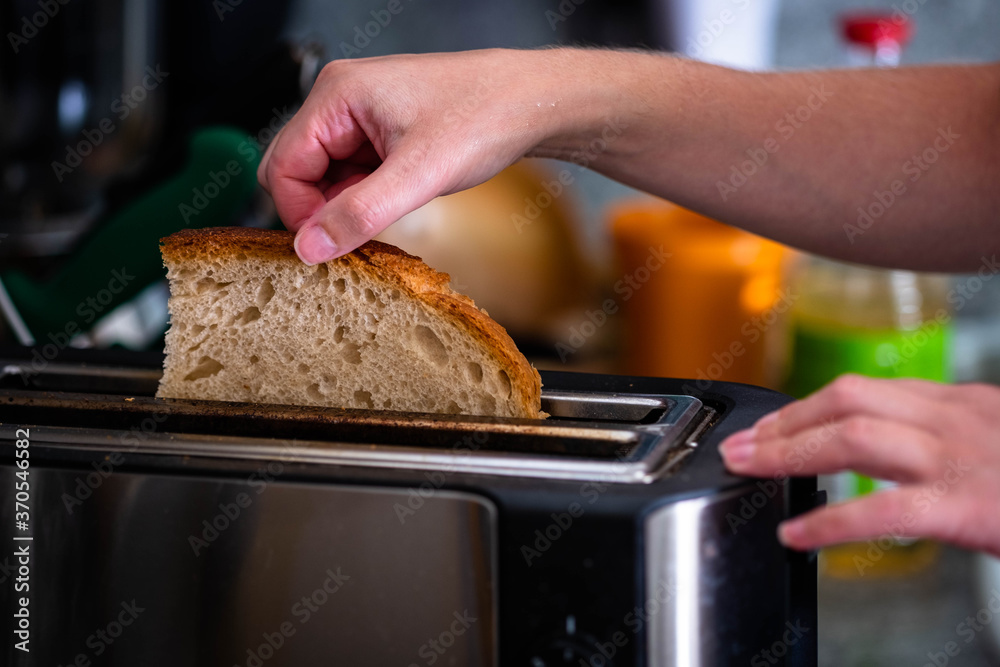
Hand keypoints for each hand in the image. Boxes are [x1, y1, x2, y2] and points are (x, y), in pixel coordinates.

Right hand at [257, 48, 593, 263]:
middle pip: (296, 171)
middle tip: (364, 231)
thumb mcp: (418, 176)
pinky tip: (399, 200)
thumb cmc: (483, 117)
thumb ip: (359, 213)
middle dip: (322, 209)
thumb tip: (310, 247)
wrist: (529, 103)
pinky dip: (366, 197)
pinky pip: (351, 175)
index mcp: (336, 94)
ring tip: (393, 209)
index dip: (300, 213)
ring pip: (324, 177)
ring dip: (348, 205)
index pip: (281, 166)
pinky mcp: (378, 133)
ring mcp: (358, 116)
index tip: (330, 246)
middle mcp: (339, 99)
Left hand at [719, 374, 999, 557]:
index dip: (811, 406)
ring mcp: (964, 458)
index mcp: (967, 403)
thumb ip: (957, 443)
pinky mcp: (970, 505)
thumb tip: (904, 464)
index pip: (870, 390)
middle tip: (741, 443)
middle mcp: (960, 417)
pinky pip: (882, 508)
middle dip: (785, 418)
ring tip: (745, 468)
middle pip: (848, 398)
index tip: (777, 424)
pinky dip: (829, 520)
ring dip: (787, 449)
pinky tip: (795, 532)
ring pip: (852, 435)